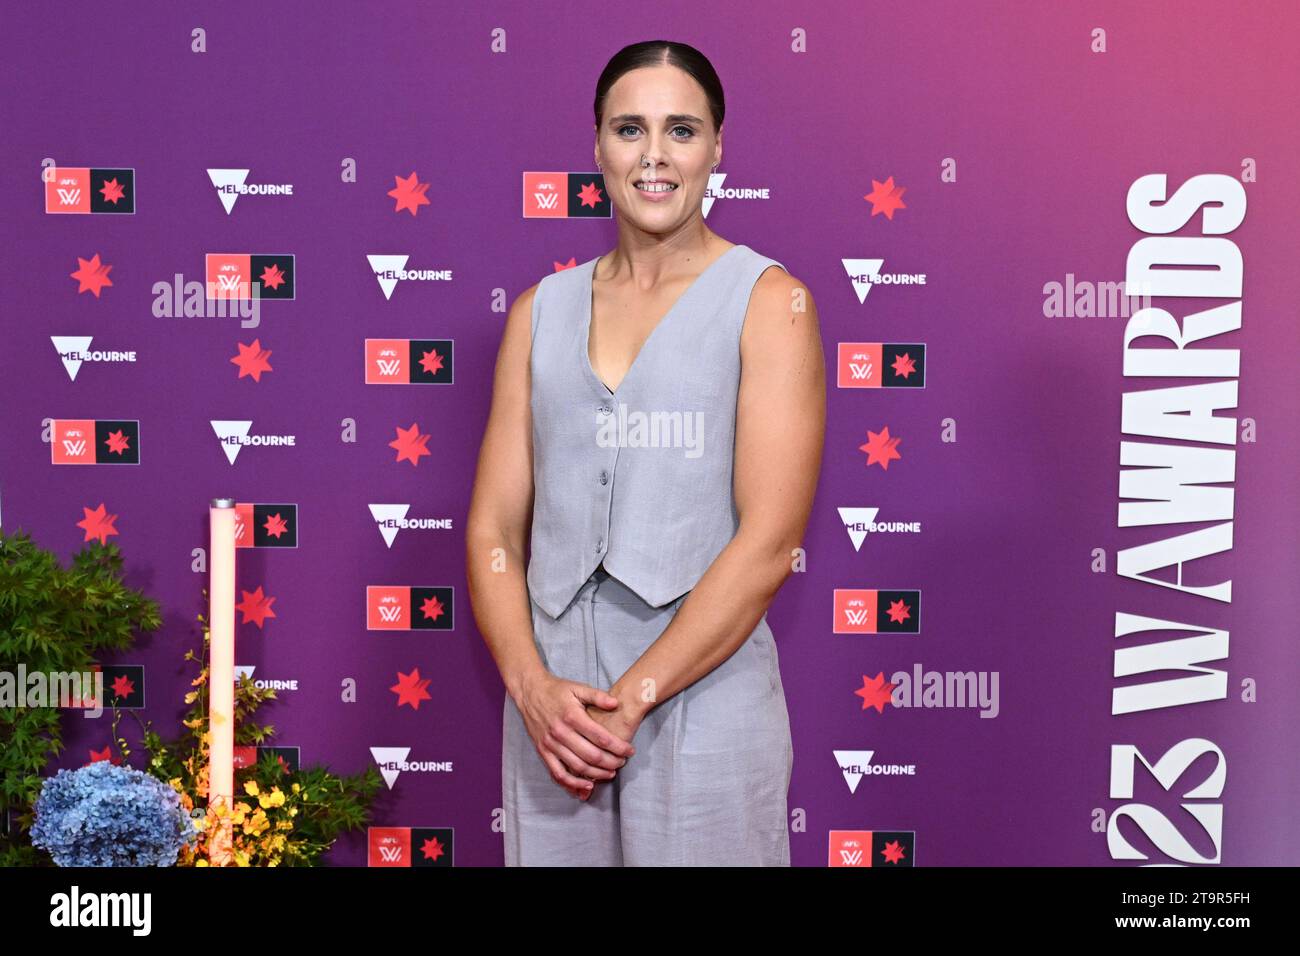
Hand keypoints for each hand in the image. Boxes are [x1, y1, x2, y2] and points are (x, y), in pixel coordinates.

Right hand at [515, 670, 636, 798]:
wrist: (530, 692)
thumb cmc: (557, 690)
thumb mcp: (578, 687)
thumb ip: (598, 696)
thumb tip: (616, 704)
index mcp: (572, 716)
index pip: (601, 738)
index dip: (618, 747)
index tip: (630, 751)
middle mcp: (561, 732)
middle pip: (592, 755)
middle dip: (611, 762)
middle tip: (622, 763)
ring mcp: (550, 744)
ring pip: (577, 767)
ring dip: (597, 774)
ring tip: (611, 774)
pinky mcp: (543, 752)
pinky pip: (558, 773)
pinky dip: (573, 783)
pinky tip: (587, 786)